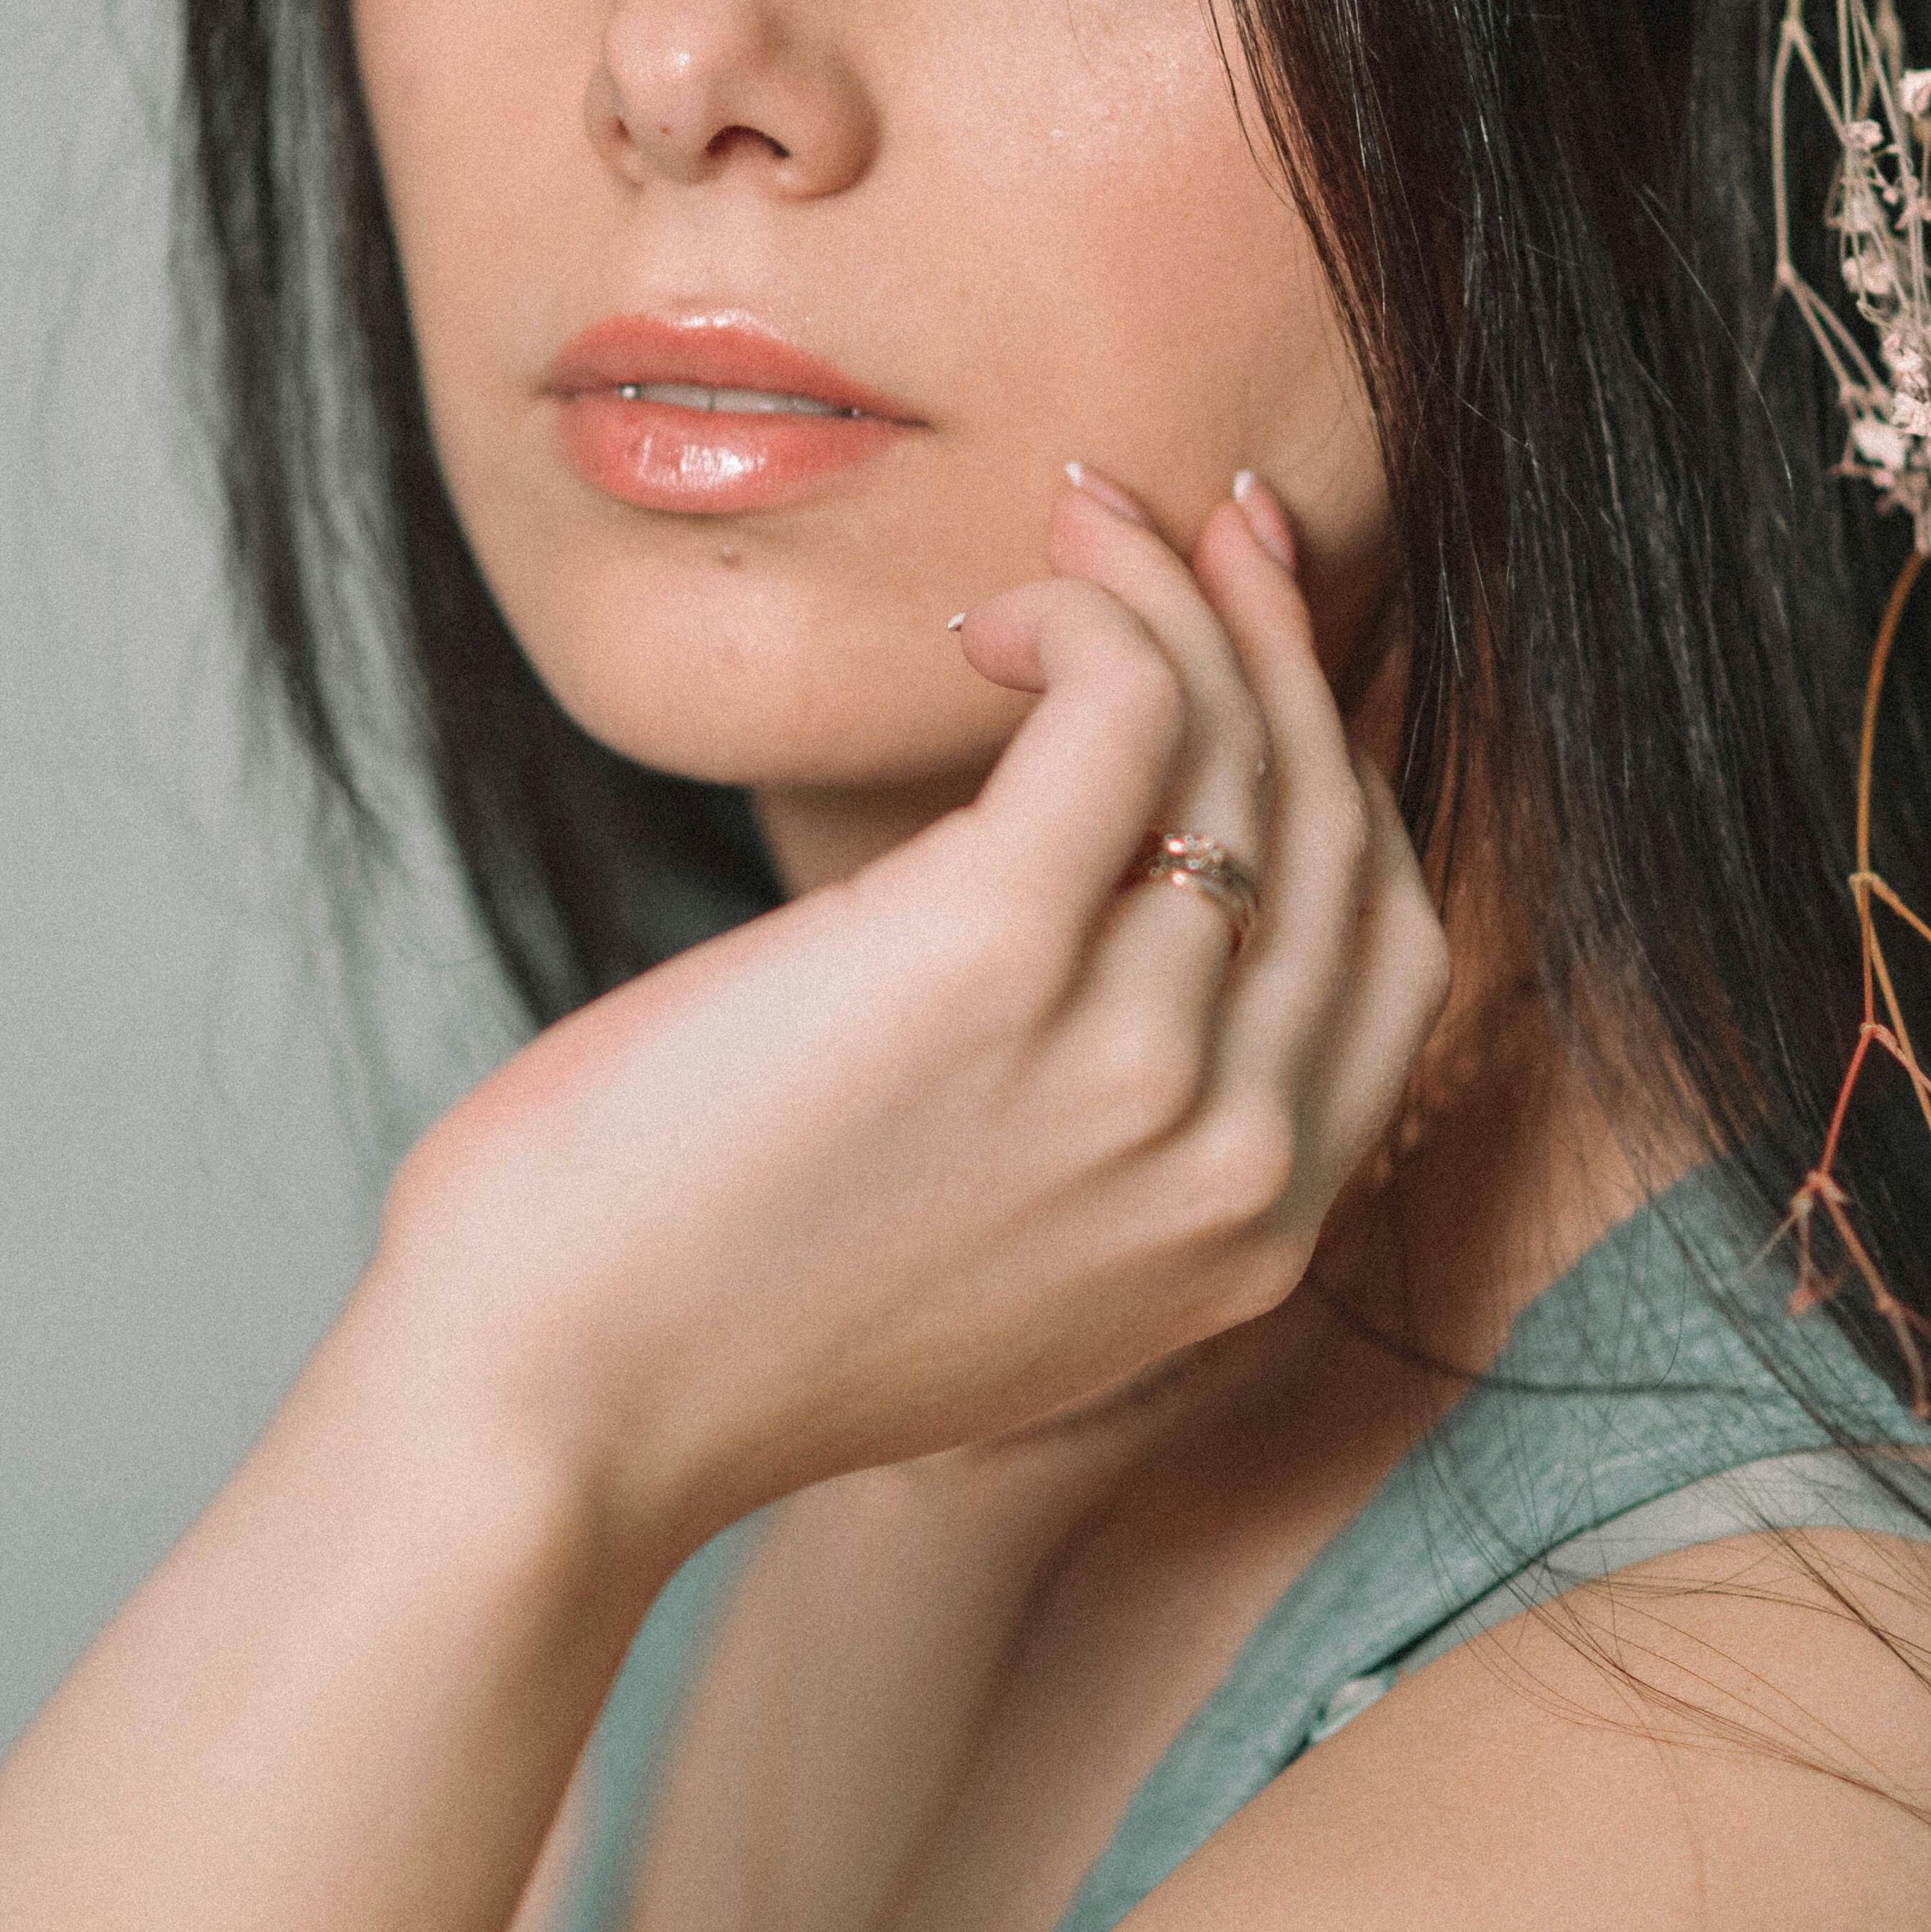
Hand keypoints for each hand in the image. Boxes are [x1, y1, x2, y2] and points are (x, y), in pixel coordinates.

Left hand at [361, 474, 1450, 1571]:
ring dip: (1169, 597)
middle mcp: (1231, 1163)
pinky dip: (1083, 614)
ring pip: (1234, 751)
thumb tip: (1097, 939)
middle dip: (1288, 649)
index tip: (1273, 655)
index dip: (1348, 778)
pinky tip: (990, 616)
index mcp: (1247, 1246)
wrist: (544, 1412)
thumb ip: (1088, 1144)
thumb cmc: (701, 1321)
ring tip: (1081, 518)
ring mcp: (1131, 1062)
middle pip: (1338, 835)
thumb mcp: (978, 1264)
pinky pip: (1122, 710)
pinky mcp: (993, 953)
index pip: (1386, 958)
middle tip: (1213, 526)